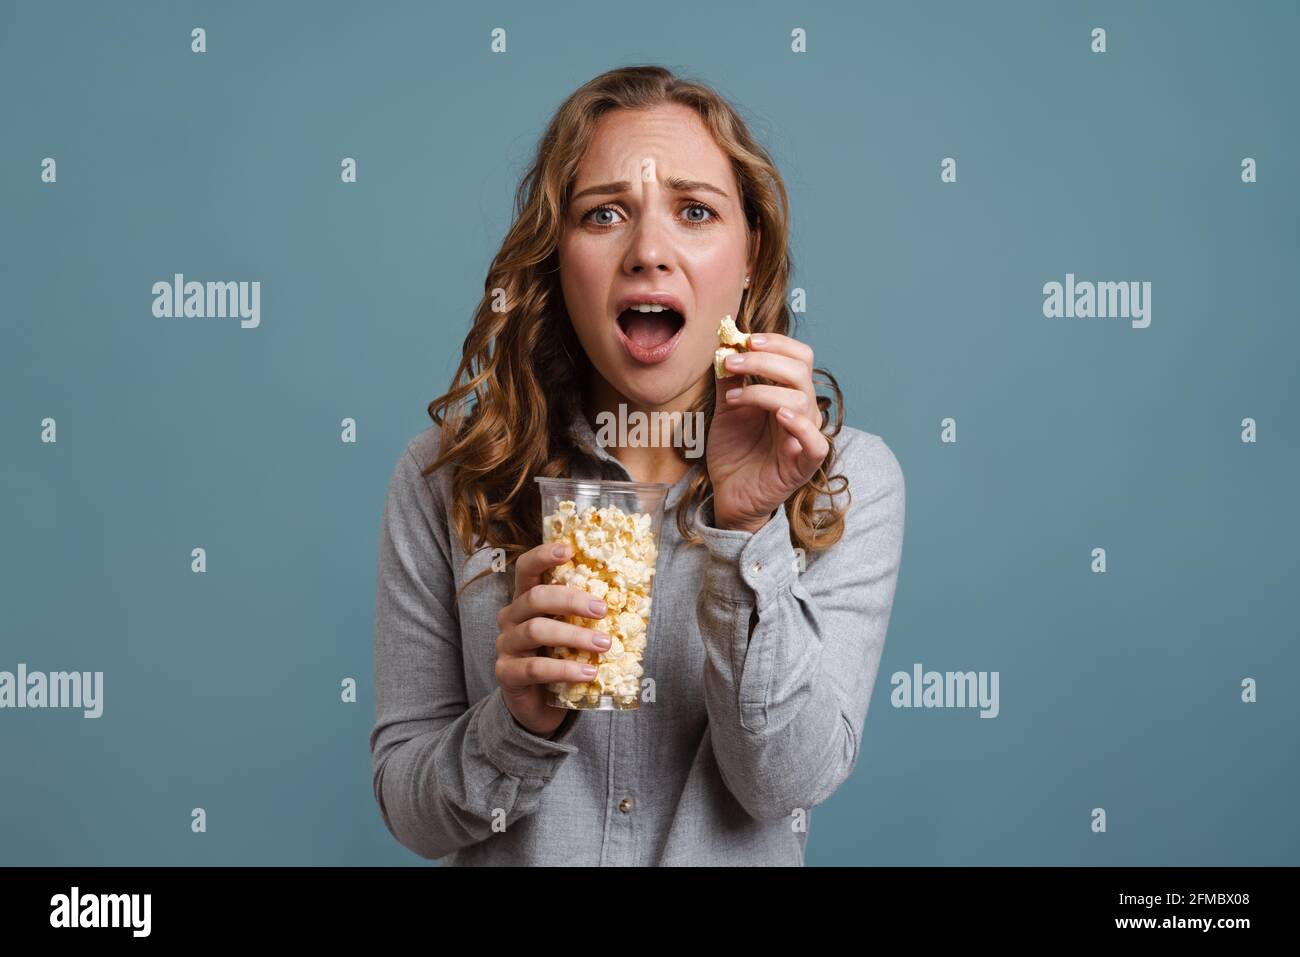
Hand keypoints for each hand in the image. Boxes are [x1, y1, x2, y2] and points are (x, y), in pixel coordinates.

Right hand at [495, 541, 611, 736]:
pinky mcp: (507, 674)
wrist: (537, 705)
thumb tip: (631, 598)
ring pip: (537, 631)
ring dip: (575, 636)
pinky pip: (536, 668)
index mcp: (526, 600)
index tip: (569, 550)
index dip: (543, 555)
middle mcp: (511, 618)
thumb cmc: (559, 658)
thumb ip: (586, 614)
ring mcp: (506, 646)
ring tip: (605, 645)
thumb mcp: (571, 630)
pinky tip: (589, 672)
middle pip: (535, 598)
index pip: (526, 569)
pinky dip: (565, 669)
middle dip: (571, 600)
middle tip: (602, 609)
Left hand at [708, 332, 829, 532]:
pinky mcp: (805, 463)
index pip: (798, 356)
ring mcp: (805, 436)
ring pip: (801, 399)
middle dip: (764, 360)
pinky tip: (780, 415)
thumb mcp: (727, 409)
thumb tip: (725, 342)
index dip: (777, 343)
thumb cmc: (734, 452)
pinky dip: (800, 424)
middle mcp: (801, 410)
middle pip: (800, 371)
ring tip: (733, 398)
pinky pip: (816, 441)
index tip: (746, 339)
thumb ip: (730, 379)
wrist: (729, 494)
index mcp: (787, 393)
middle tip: (732, 361)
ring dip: (764, 390)